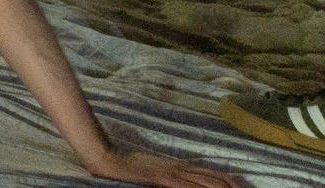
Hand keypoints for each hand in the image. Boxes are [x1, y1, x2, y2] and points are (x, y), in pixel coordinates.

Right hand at [81, 149, 239, 187]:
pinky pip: (188, 187)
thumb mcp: (157, 170)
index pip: (217, 175)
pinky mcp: (164, 179)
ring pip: (208, 184)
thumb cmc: (131, 166)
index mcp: (183, 166)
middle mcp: (182, 168)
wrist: (111, 160)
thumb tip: (191, 183)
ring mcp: (174, 173)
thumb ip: (175, 176)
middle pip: (218, 180)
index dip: (234, 183)